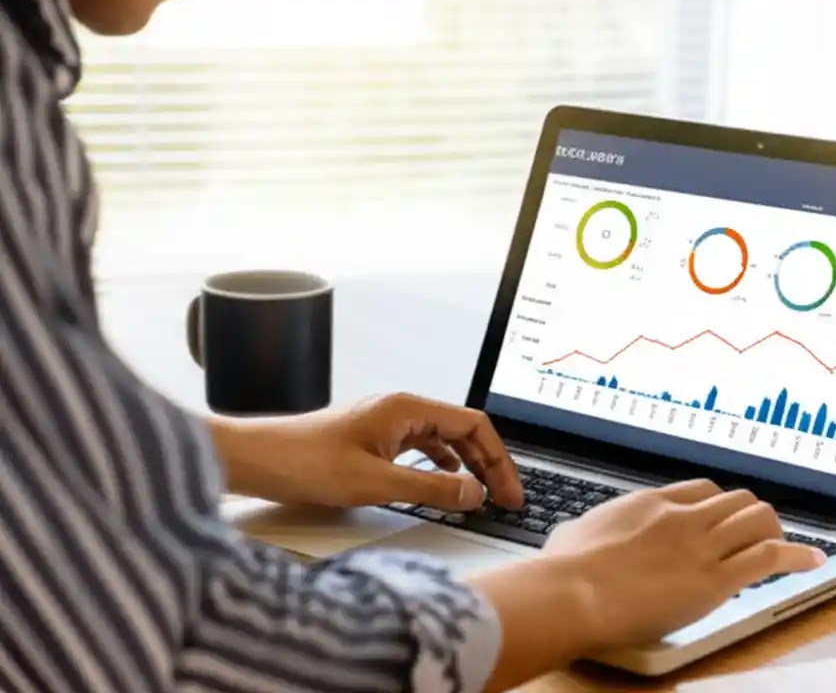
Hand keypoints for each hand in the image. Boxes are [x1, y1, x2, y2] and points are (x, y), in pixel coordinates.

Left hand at [211, 393, 522, 509]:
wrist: (255, 459)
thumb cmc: (304, 462)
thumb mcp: (376, 483)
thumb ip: (431, 490)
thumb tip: (474, 494)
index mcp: (407, 408)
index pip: (474, 426)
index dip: (498, 461)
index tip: (508, 492)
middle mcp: (400, 409)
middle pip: (463, 431)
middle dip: (488, 465)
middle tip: (504, 499)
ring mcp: (385, 422)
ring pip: (443, 439)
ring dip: (466, 465)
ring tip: (480, 494)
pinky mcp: (372, 438)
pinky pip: (420, 446)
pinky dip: (440, 465)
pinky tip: (442, 482)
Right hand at [541, 479, 825, 646]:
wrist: (573, 591)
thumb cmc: (563, 571)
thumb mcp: (569, 535)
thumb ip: (581, 532)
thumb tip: (569, 536)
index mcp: (651, 504)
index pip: (701, 491)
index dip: (719, 505)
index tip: (723, 521)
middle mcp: (682, 517)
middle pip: (737, 501)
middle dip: (752, 518)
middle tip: (758, 536)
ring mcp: (701, 546)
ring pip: (759, 520)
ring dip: (776, 533)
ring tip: (786, 548)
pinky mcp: (715, 580)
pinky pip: (770, 557)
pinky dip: (798, 556)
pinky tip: (813, 562)